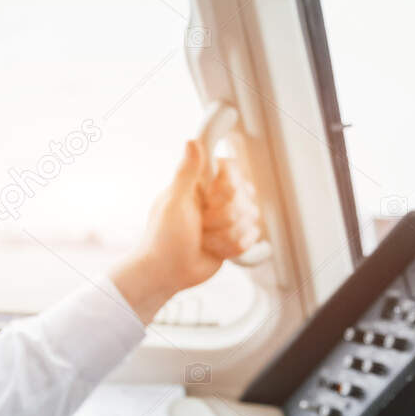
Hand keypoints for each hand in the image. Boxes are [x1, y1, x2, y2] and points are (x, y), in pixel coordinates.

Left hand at [109, 140, 263, 323]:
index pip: (232, 169)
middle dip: (222, 217)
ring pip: (249, 218)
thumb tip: (191, 141)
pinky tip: (214, 249)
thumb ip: (186, 172)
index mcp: (200, 183)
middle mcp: (216, 197)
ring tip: (204, 239)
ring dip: (224, 235)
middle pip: (244, 195)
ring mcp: (227, 217)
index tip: (210, 198)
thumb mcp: (173, 202)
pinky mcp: (235, 235)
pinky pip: (251, 236)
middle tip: (200, 224)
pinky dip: (232, 247)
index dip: (226, 186)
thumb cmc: (163, 239)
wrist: (166, 273)